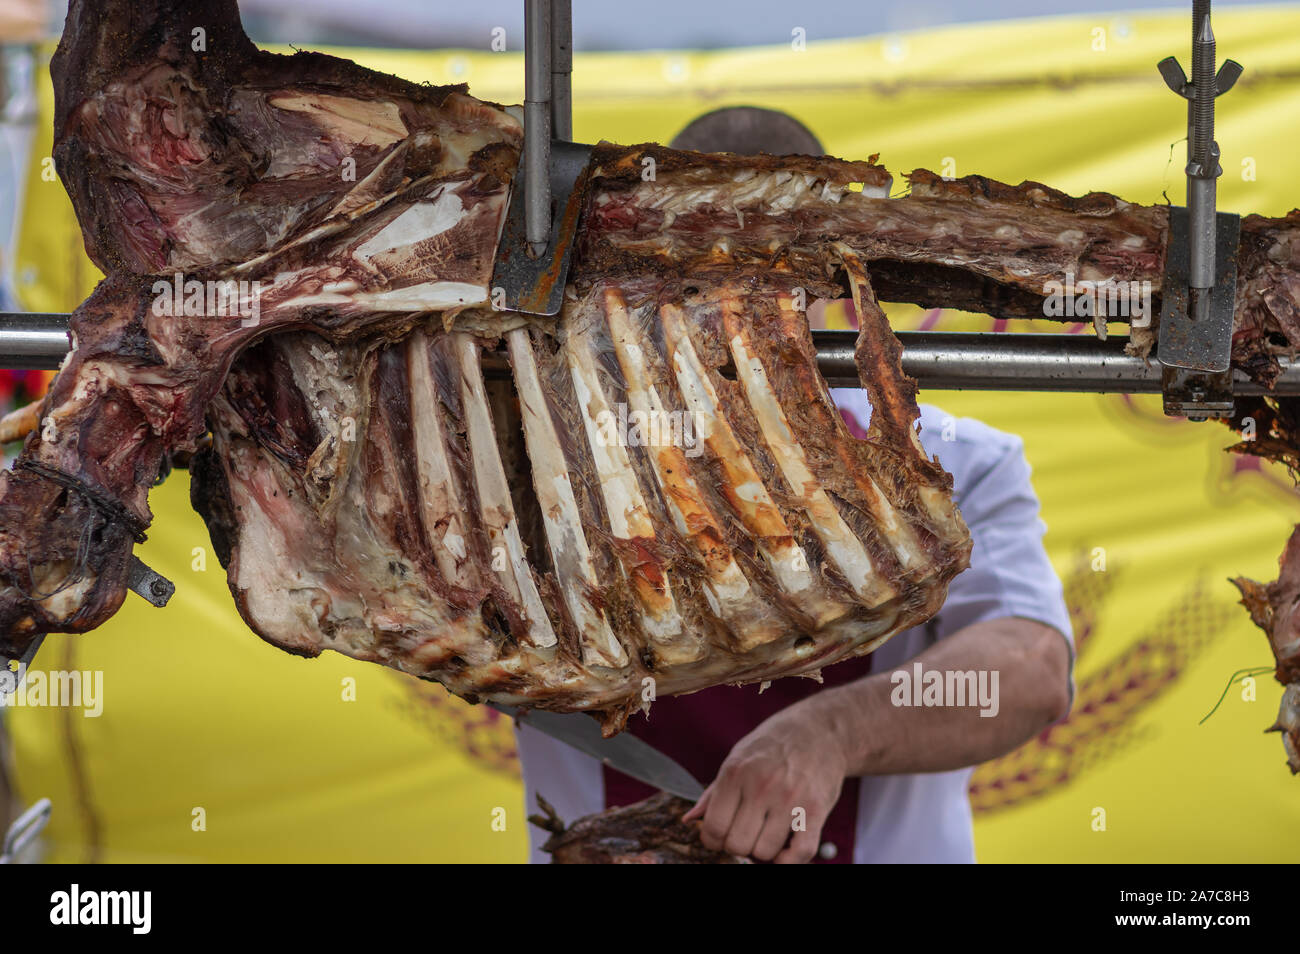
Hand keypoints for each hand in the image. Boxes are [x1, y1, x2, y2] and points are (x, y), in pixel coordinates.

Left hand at [683, 698, 847, 862]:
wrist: (820, 730)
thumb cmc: (774, 744)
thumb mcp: (737, 757)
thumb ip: (713, 792)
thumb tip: (689, 820)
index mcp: (736, 773)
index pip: (714, 826)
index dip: (711, 840)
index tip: (718, 837)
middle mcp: (761, 787)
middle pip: (737, 844)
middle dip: (736, 846)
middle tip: (743, 834)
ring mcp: (790, 799)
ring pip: (765, 852)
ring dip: (762, 851)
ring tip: (764, 835)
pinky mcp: (816, 810)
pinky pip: (800, 853)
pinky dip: (788, 862)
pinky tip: (783, 852)